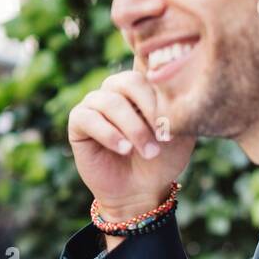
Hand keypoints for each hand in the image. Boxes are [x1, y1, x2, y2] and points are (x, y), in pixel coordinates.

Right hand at [67, 70, 193, 223]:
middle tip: (163, 135)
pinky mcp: (78, 122)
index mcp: (141, 87)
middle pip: (128, 81)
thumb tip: (179, 84)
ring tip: (148, 151)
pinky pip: (88, 118)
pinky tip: (124, 150)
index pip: (147, 67)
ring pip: (110, 102)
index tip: (174, 114)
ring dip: (133, 128)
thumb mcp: (180, 132)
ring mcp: (95, 104)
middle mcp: (115, 90)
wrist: (141, 191)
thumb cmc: (163, 160)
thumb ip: (179, 108)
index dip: (160, 85)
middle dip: (149, 108)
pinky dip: (109, 134)